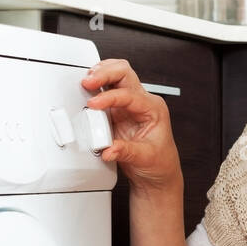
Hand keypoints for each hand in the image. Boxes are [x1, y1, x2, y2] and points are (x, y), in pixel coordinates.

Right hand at [80, 58, 182, 193]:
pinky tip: (88, 89)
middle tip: (88, 81)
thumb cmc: (159, 163)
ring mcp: (129, 105)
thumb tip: (108, 148)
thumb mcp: (144, 158)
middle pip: (124, 73)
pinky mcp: (118, 112)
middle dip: (105, 72)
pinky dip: (97, 86)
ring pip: (116, 75)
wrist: (159, 173)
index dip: (109, 97)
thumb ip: (125, 151)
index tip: (94, 104)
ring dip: (100, 74)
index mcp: (153, 108)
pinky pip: (107, 90)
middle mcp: (142, 102)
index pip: (129, 94)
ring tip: (86, 81)